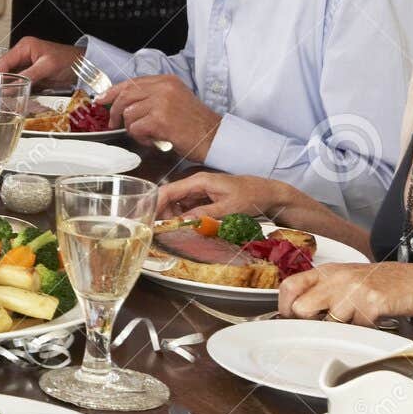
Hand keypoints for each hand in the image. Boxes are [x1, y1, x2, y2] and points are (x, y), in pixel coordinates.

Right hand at [0, 37, 80, 87]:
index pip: (3, 62)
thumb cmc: (69, 60)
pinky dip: (11, 91)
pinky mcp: (30, 76)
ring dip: (2, 88)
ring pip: (7, 78)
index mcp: (24, 47)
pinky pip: (16, 84)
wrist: (84, 66)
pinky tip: (6, 98)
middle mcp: (22, 55)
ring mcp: (25, 66)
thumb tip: (9, 87)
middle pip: (1, 69)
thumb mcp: (47, 67)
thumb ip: (27, 77)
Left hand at [99, 75, 221, 158]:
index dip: (113, 91)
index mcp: (166, 81)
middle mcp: (164, 88)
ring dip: (133, 128)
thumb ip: (152, 96)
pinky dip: (141, 138)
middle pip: (125, 95)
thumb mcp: (175, 100)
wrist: (214, 137)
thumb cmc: (194, 124)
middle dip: (115, 111)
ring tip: (147, 135)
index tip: (101, 99)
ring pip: (129, 114)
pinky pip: (136, 128)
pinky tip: (153, 140)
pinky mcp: (161, 120)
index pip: (131, 82)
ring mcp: (162, 103)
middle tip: (113, 123)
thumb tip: (124, 102)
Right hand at [154, 172, 291, 222]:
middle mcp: (196, 184)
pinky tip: (187, 227)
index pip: (169, 191)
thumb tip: (182, 221)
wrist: (267, 194)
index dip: (154, 204)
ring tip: (178, 231)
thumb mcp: (228, 208)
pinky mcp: (205, 199)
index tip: (145, 217)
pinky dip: (185, 218)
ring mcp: (200, 191)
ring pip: (178, 204)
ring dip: (175, 217)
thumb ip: (204, 214)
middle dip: (164, 214)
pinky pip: (188, 208)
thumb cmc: (251, 196)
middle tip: (165, 231)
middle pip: (170, 198)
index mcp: (199, 182)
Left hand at [278, 262, 412, 325]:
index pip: (289, 286)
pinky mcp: (372, 302)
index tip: (288, 319)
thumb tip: (296, 314)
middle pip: (301, 309)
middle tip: (325, 325)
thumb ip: (321, 291)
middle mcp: (337, 278)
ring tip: (355, 319)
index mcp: (327, 271)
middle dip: (310, 323)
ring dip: (341, 328)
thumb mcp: (345, 280)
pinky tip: (372, 320)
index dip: (283, 307)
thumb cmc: (379, 283)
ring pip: (329, 323)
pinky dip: (362, 331)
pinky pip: (356, 328)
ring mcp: (354, 289)